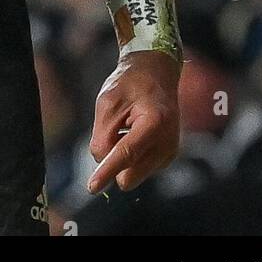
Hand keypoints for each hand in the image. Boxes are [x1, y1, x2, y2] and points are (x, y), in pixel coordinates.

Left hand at [87, 50, 179, 194]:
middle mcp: (167, 143)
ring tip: (127, 126)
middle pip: (130, 174)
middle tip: (112, 130)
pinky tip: (134, 132)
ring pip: (132, 174)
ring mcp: (169, 153)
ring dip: (122, 157)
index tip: (93, 187)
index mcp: (155, 122)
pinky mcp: (166, 158)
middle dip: (114, 162)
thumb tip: (102, 164)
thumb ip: (103, 135)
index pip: (126, 154)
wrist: (156, 75)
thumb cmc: (131, 84)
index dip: (107, 171)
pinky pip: (138, 167)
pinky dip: (131, 155)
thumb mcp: (108, 102)